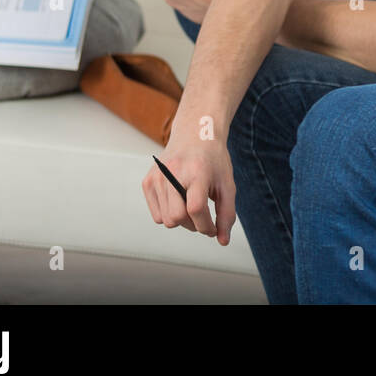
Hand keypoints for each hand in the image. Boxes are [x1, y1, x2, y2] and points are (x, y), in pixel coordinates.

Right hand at [141, 122, 236, 245]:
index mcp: (196, 172)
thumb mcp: (227, 184)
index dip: (206, 226)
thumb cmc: (214, 161)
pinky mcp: (148, 181)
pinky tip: (179, 200)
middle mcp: (173, 173)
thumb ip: (227, 214)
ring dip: (182, 221)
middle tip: (203, 216)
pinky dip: (169, 214)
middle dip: (193, 225)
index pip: (196, 209)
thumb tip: (222, 241)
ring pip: (165, 220)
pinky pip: (156, 214)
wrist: (195, 134)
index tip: (214, 229)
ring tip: (192, 205)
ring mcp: (157, 177)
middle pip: (177, 218)